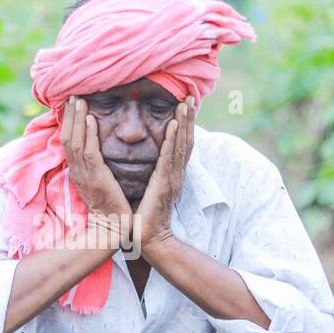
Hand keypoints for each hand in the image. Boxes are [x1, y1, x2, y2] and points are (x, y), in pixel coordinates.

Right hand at [61, 95, 129, 222]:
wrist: (113, 228)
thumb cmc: (111, 206)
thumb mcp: (100, 182)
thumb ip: (97, 166)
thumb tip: (98, 149)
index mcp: (78, 171)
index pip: (68, 141)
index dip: (69, 122)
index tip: (73, 103)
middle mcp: (77, 171)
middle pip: (67, 137)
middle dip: (70, 115)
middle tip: (73, 94)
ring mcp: (84, 174)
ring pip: (75, 141)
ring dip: (77, 118)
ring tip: (79, 99)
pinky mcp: (96, 178)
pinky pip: (89, 151)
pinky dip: (89, 133)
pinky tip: (91, 118)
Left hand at [133, 96, 194, 255]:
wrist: (148, 237)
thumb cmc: (145, 214)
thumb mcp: (149, 187)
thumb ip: (151, 172)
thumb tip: (144, 159)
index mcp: (172, 173)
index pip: (181, 143)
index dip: (184, 124)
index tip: (184, 105)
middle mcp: (176, 172)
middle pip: (186, 139)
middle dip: (188, 117)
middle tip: (189, 96)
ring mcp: (173, 177)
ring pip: (181, 144)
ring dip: (184, 123)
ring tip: (185, 103)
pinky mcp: (164, 183)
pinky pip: (169, 158)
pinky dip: (173, 141)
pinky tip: (174, 126)